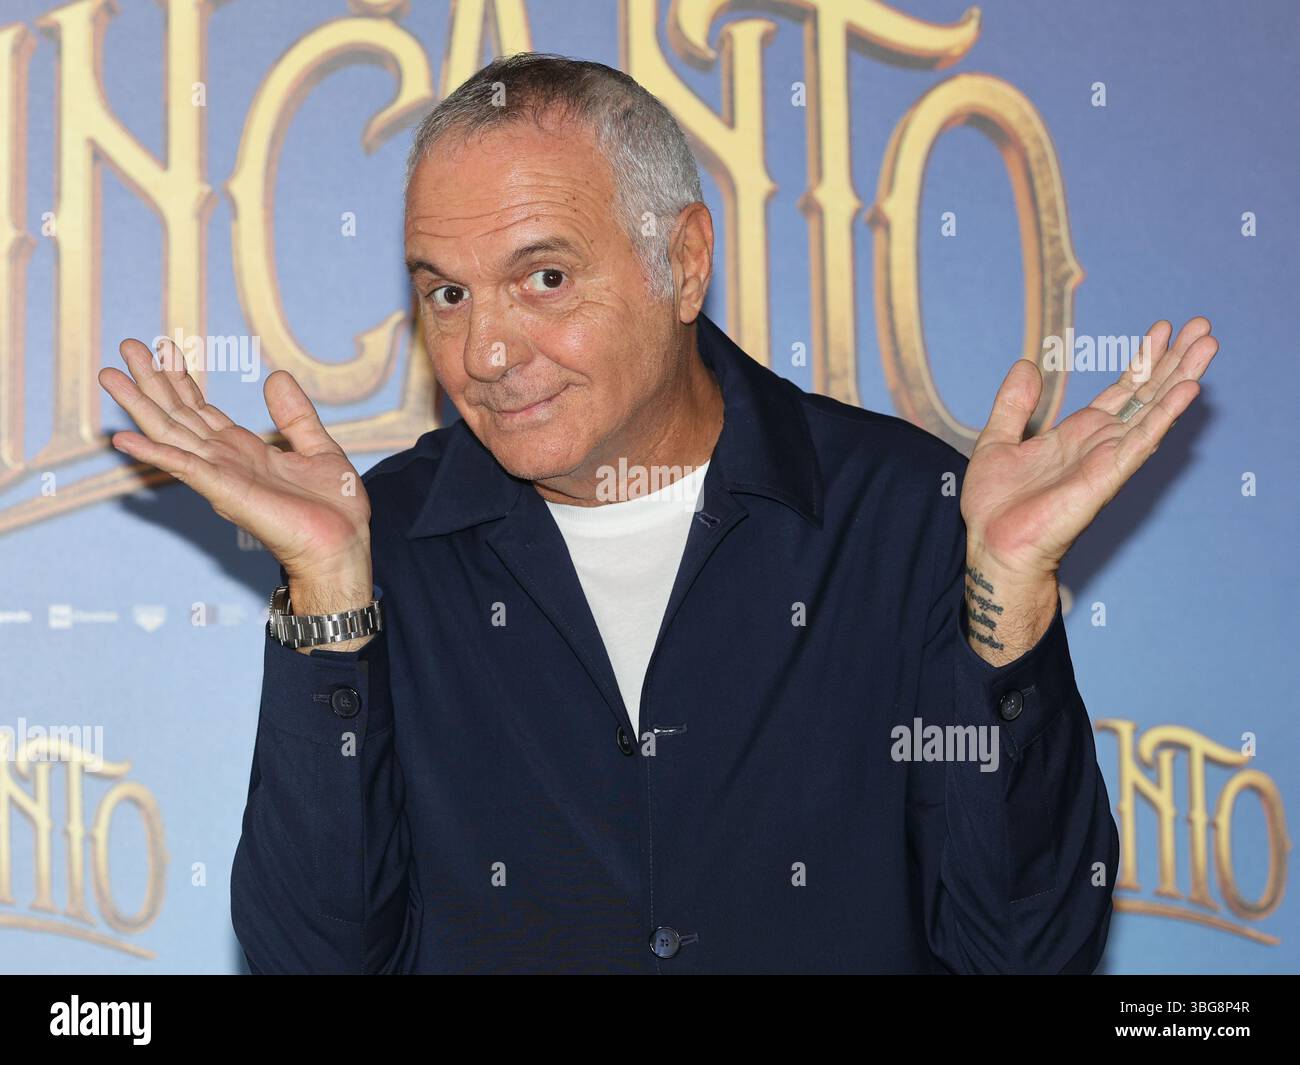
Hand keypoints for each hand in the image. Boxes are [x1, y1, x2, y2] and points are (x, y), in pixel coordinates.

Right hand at [97, 337, 371, 585]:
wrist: (342, 546)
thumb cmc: (334, 510)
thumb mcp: (319, 449)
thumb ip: (295, 416)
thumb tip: (276, 376)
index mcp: (245, 450)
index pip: (202, 409)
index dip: (180, 379)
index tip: (161, 349)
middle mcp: (225, 460)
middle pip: (178, 414)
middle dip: (151, 381)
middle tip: (126, 345)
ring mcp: (220, 475)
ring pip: (170, 432)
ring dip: (139, 405)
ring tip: (109, 375)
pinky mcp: (223, 491)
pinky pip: (182, 466)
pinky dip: (153, 452)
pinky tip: (123, 438)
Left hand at [962, 316, 1219, 581]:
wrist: (993, 544)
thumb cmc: (995, 507)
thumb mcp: (997, 441)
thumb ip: (1012, 405)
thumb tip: (1025, 365)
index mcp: (1077, 434)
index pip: (1122, 391)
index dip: (1143, 361)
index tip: (1163, 329)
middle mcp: (1100, 443)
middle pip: (1147, 394)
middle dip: (1175, 360)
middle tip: (1202, 325)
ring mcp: (1107, 459)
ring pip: (1153, 410)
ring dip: (1182, 377)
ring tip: (1208, 343)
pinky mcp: (1107, 476)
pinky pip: (1141, 440)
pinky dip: (1164, 415)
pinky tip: (1187, 390)